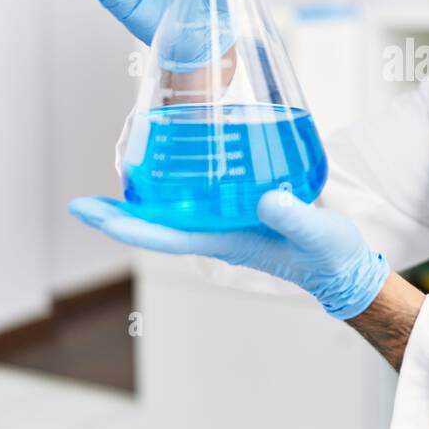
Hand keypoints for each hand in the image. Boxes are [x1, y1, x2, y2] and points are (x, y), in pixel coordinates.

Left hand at [68, 189, 390, 320]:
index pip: (164, 235)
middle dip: (120, 216)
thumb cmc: (330, 255)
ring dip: (143, 200)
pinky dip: (178, 186)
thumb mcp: (316, 233)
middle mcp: (219, 233)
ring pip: (174, 212)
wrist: (346, 263)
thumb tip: (264, 200)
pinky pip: (200, 199)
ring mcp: (228, 223)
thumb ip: (293, 216)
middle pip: (157, 225)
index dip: (125, 225)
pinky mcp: (243, 211)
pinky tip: (176, 165)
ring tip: (117, 177)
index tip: (91, 214)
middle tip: (82, 202)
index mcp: (228, 240)